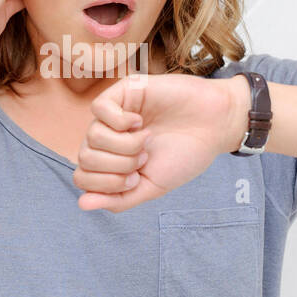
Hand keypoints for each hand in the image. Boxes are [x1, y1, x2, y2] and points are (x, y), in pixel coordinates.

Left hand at [73, 73, 246, 212]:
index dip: (106, 184)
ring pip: (92, 135)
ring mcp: (113, 114)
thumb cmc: (185, 155)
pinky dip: (119, 122)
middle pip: (85, 158)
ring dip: (124, 145)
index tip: (137, 178)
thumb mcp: (151, 186)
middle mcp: (107, 137)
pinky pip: (99, 108)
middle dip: (118, 166)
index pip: (82, 177)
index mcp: (111, 160)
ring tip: (147, 140)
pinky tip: (139, 122)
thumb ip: (118, 199)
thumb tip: (82, 204)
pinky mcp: (123, 92)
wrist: (215, 126)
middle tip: (145, 158)